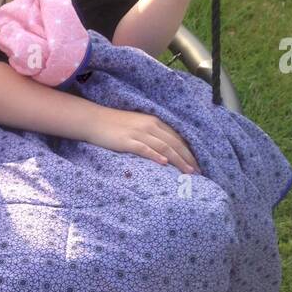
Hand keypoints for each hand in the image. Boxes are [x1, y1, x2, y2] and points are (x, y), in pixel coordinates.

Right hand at [82, 105, 200, 173]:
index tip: (197, 164)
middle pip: (174, 144)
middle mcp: (150, 126)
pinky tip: (165, 164)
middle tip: (198, 172)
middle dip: (188, 158)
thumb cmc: (115, 124)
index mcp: (155, 122)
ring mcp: (139, 133)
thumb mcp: (138, 125)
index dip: (189, 151)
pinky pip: (145, 149)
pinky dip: (156, 156)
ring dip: (178, 160)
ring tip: (188, 172)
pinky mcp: (127, 141)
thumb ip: (152, 134)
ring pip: (164, 147)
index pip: (177, 138)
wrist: (94, 120)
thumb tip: (165, 151)